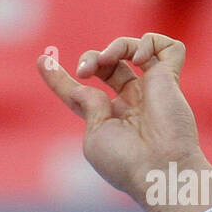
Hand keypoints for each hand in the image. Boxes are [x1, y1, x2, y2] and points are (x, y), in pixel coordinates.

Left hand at [38, 33, 211, 211]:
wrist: (159, 168)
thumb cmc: (124, 160)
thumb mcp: (95, 135)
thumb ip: (89, 108)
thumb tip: (82, 87)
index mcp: (108, 119)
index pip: (82, 92)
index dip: (60, 77)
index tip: (41, 60)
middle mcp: (130, 101)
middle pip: (106, 65)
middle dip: (91, 58)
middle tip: (83, 72)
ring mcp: (151, 89)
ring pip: (133, 50)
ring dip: (116, 47)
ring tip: (107, 60)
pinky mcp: (171, 79)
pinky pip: (169, 48)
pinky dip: (151, 43)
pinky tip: (139, 59)